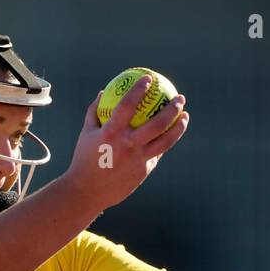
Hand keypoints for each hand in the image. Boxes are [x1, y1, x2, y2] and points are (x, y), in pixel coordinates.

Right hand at [59, 74, 188, 212]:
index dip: (139, 89)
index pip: (128, 104)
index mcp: (111, 132)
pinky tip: (170, 135)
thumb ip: (94, 111)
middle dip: (172, 108)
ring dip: (178, 127)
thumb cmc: (84, 160)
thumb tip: (103, 92)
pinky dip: (164, 143)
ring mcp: (138, 159)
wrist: (87, 191)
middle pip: (157, 123)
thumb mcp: (86, 134)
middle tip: (180, 98)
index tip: (148, 78)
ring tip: (185, 116)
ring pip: (166, 141)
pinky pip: (157, 153)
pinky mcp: (144, 171)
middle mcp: (128, 145)